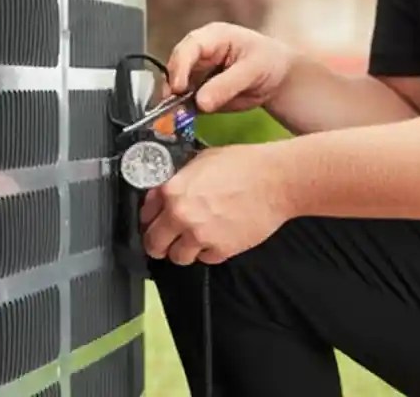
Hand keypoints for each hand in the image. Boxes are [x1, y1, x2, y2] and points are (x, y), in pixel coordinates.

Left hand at [140, 143, 296, 264]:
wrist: (275, 180)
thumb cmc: (244, 165)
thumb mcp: (201, 160)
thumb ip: (178, 180)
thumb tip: (165, 193)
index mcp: (172, 191)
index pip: (144, 216)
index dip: (149, 221)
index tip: (153, 224)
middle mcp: (181, 215)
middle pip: (154, 244)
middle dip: (159, 243)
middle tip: (166, 241)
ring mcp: (200, 235)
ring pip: (178, 257)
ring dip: (184, 250)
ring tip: (196, 239)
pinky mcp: (221, 249)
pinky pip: (206, 259)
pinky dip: (209, 252)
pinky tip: (218, 237)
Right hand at [164, 21, 299, 113]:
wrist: (278, 76)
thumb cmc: (268, 61)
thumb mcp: (252, 70)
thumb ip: (226, 85)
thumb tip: (201, 102)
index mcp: (212, 37)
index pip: (189, 48)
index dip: (180, 67)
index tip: (178, 88)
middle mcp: (199, 53)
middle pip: (175, 67)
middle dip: (173, 88)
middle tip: (174, 108)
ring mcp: (197, 72)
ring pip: (176, 87)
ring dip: (175, 102)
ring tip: (179, 118)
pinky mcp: (198, 91)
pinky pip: (185, 102)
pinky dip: (183, 112)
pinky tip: (185, 121)